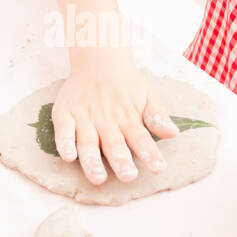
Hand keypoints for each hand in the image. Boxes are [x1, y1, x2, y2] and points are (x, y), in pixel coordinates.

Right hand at [51, 52, 180, 184]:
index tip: (158, 168)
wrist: (98, 58)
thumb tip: (173, 134)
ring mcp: (84, 117)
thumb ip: (157, 116)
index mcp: (128, 117)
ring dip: (92, 160)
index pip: (140, 138)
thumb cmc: (126, 83)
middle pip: (114, 144)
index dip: (149, 154)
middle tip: (128, 176)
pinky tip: (68, 157)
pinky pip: (63, 130)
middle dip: (121, 161)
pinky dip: (65, 143)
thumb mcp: (148, 95)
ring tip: (98, 177)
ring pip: (88, 142)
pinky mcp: (65, 114)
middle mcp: (106, 119)